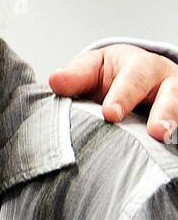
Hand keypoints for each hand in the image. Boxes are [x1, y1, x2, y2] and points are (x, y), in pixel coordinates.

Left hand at [48, 45, 177, 143]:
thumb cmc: (112, 75)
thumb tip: (55, 82)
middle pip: (170, 94)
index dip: (123, 96)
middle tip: (156, 132)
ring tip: (166, 138)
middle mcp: (165, 82)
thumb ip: (77, 76)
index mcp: (140, 65)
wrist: (139, 77)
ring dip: (176, 124)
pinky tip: (170, 154)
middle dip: (164, 112)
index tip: (110, 114)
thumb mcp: (94, 68)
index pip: (133, 78)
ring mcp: (177, 103)